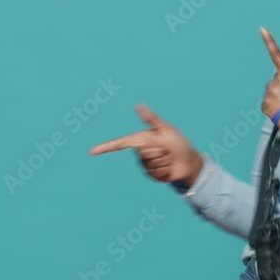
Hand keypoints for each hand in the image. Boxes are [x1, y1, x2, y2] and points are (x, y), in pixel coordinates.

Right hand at [88, 103, 204, 187]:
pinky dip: (166, 171)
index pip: (119, 143)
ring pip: (149, 165)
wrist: (188, 161)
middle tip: (167, 149)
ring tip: (170, 158)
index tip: (91, 151)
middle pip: (141, 154)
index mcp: (140, 139)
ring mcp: (145, 164)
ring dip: (164, 162)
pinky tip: (170, 168)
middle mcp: (140, 152)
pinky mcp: (151, 175)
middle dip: (158, 152)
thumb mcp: (165, 129)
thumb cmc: (177, 142)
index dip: (105, 147)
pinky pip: (155, 174)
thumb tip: (138, 104)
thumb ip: (151, 118)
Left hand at [260, 26, 279, 134]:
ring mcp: (269, 91)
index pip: (277, 54)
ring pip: (270, 91)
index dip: (269, 41)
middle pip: (275, 79)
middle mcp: (276, 80)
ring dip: (276, 96)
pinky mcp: (264, 103)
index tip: (262, 29)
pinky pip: (266, 102)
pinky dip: (271, 105)